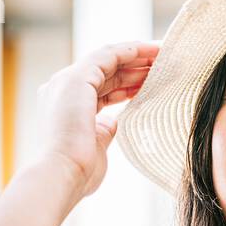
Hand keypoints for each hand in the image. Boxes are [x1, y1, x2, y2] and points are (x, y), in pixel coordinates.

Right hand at [36, 40, 159, 200]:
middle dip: (135, 68)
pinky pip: (108, 55)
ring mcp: (67, 81)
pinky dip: (130, 51)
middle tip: (163, 65)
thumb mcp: (97, 145)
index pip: (101, 88)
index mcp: (66, 106)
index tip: (152, 83)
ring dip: (136, 55)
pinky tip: (150, 51)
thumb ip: (104, 130)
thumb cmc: (80, 170)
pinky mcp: (76, 78)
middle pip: (106, 72)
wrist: (64, 174)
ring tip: (162, 54)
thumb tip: (115, 122)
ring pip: (107, 59)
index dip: (128, 84)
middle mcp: (62, 90)